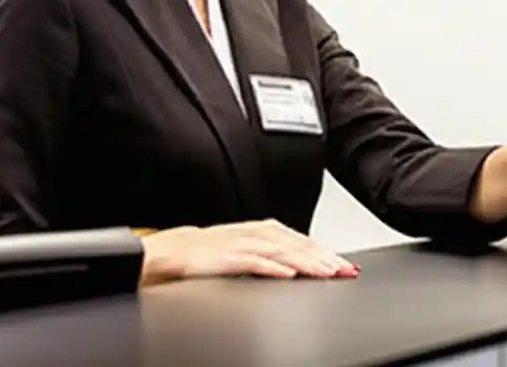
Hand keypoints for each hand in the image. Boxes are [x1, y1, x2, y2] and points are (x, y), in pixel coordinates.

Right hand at [139, 219, 358, 286]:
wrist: (162, 253)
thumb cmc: (200, 256)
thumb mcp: (239, 252)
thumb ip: (266, 256)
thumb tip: (295, 268)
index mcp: (257, 231)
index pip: (298, 239)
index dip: (323, 250)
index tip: (345, 264)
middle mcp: (251, 234)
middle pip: (294, 244)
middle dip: (322, 257)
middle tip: (344, 270)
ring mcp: (237, 245)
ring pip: (279, 251)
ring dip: (305, 261)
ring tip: (325, 272)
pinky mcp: (222, 258)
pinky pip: (250, 262)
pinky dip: (270, 267)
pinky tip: (287, 274)